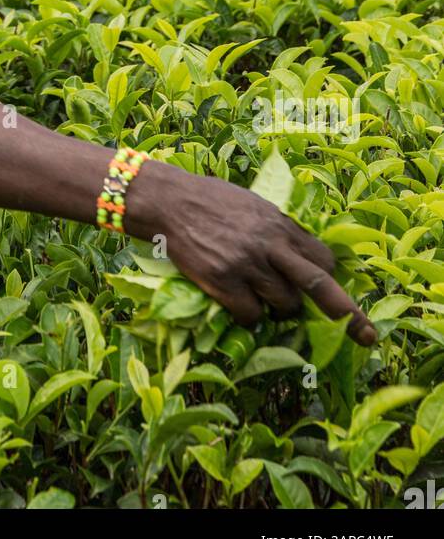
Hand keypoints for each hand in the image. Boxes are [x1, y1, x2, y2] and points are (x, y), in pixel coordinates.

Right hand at [128, 162, 376, 346]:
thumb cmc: (211, 200)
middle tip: (367, 337)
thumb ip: (277, 229)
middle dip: (346, 313)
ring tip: (261, 299)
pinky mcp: (222, 281)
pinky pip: (251, 316)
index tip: (329, 290)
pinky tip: (237, 305)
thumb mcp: (253, 206)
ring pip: (284, 305)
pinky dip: (249, 317)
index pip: (322, 258)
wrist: (170, 201)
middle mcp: (268, 244)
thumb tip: (299, 253)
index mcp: (279, 223)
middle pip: (317, 283)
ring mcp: (246, 264)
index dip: (329, 278)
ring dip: (279, 311)